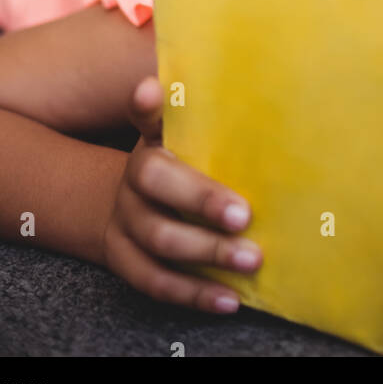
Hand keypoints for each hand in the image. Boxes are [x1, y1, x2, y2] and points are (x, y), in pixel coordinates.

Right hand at [102, 75, 262, 309]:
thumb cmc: (184, 168)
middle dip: (200, 198)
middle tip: (245, 214)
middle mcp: (133, 178)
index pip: (147, 118)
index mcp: (152, 142)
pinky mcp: (125, 260)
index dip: (148, 105)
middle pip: (155, 182)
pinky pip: (155, 281)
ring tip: (250, 259)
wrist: (132, 206)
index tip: (151, 89)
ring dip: (206, 251)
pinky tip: (229, 300)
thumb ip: (213, 120)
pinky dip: (193, 293)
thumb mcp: (192, 142)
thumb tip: (258, 84)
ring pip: (158, 238)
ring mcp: (125, 221)